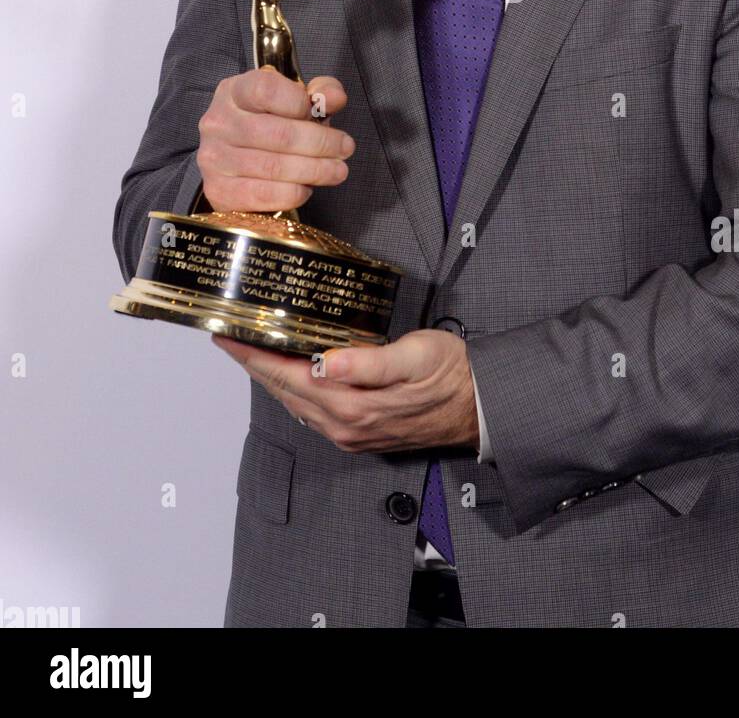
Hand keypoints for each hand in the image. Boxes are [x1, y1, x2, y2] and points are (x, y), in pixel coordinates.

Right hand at [197, 70, 353, 211]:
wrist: (234, 159)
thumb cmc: (269, 123)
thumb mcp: (294, 100)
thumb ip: (318, 92)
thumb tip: (334, 97)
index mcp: (235, 91)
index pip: (266, 90)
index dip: (300, 103)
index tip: (323, 112)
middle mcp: (218, 122)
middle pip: (277, 133)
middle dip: (321, 143)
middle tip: (346, 148)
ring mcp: (214, 158)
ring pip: (273, 167)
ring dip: (314, 171)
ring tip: (337, 171)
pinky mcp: (217, 190)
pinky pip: (261, 195)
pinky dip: (291, 193)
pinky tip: (307, 188)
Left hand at [212, 329, 480, 453]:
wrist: (480, 405)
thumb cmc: (452, 373)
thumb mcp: (414, 355)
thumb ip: (369, 362)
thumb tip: (327, 362)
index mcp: (352, 405)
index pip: (286, 376)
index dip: (253, 356)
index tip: (226, 336)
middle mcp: (345, 425)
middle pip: (283, 391)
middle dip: (253, 364)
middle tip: (228, 337)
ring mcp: (351, 433)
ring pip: (295, 403)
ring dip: (270, 378)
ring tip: (251, 351)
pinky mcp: (360, 432)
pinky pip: (312, 411)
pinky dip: (293, 389)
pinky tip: (290, 373)